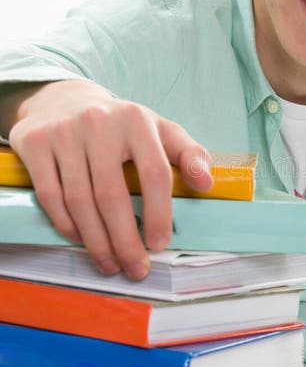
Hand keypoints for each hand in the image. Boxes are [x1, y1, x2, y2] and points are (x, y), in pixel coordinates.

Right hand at [8, 80, 212, 278]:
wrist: (64, 99)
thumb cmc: (121, 125)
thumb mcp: (159, 129)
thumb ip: (188, 153)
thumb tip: (207, 184)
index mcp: (138, 120)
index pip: (154, 173)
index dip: (158, 214)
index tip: (158, 244)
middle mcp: (100, 122)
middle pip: (112, 195)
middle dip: (125, 240)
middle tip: (135, 267)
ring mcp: (65, 132)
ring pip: (80, 200)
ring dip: (96, 241)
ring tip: (110, 264)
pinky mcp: (36, 143)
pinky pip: (50, 195)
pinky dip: (66, 225)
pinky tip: (81, 241)